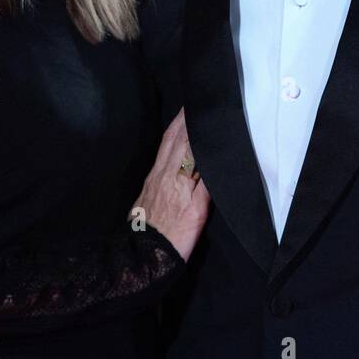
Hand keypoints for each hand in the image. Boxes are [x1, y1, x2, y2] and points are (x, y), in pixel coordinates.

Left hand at [132, 109, 209, 260]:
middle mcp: (163, 171)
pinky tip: (173, 143)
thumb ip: (206, 182)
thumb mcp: (199, 211)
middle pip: (174, 137)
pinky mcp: (149, 185)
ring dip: (175, 127)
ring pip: (165, 145)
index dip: (195, 122)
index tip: (203, 106)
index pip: (187, 141)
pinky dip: (168, 142)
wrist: (146, 256)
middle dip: (184, 118)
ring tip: (185, 113)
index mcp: (177, 175)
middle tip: (194, 102)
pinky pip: (161, 155)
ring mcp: (154, 177)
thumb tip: (212, 156)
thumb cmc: (176, 236)